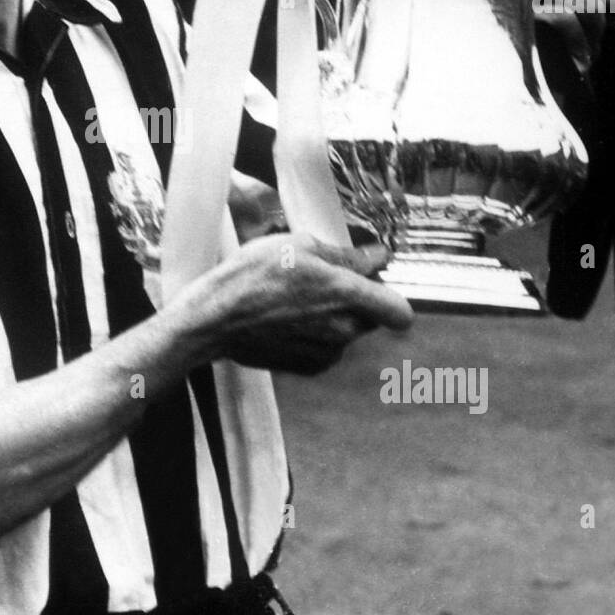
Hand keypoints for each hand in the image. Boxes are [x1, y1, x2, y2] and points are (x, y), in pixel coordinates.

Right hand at [208, 233, 413, 374]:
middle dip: (357, 302)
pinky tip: (287, 322)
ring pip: (347, 333)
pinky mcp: (309, 367)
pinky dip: (315, 336)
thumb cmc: (252, 276)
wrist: (214, 319)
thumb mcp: (299, 246)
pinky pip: (327, 348)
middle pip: (371, 318)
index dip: (391, 296)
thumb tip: (378, 256)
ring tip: (295, 301)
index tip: (375, 283)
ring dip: (333, 318)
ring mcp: (327, 352)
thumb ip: (346, 255)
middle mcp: (344, 329)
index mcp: (347, 294)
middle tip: (323, 283)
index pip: (400, 311)